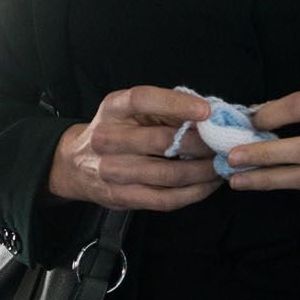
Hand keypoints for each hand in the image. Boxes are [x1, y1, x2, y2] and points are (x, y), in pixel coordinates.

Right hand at [47, 85, 220, 210]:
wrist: (74, 164)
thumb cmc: (117, 129)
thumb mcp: (132, 110)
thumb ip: (165, 109)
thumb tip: (210, 114)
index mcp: (114, 108)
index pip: (144, 100)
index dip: (177, 104)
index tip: (207, 111)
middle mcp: (108, 138)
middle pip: (162, 142)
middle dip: (201, 144)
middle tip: (225, 144)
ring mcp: (112, 171)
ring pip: (169, 174)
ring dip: (203, 171)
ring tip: (221, 165)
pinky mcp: (121, 197)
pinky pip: (164, 199)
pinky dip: (193, 193)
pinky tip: (209, 185)